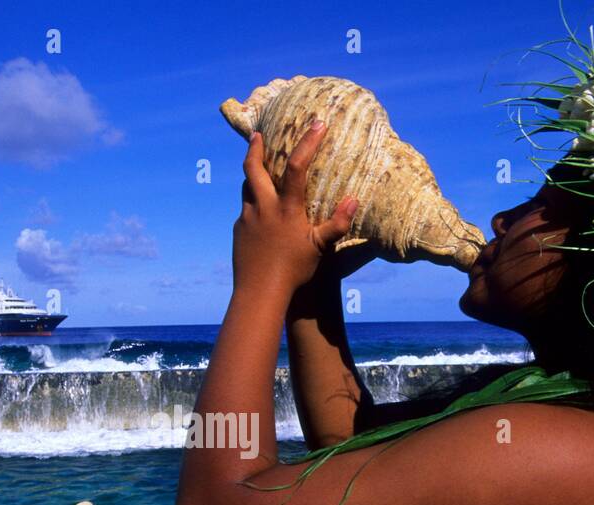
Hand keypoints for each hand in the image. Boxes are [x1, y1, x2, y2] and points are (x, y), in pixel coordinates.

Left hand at [233, 123, 357, 295]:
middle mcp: (263, 208)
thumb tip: (354, 199)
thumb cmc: (293, 271)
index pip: (296, 167)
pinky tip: (259, 211)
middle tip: (258, 134)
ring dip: (252, 174)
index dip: (308, 142)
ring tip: (257, 168)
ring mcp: (247, 218)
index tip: (317, 123)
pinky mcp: (238, 231)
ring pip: (246, 187)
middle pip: (253, 168)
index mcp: (286, 209)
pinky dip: (252, 204)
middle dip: (255, 148)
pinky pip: (245, 211)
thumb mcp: (320, 248)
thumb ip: (337, 224)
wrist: (259, 292)